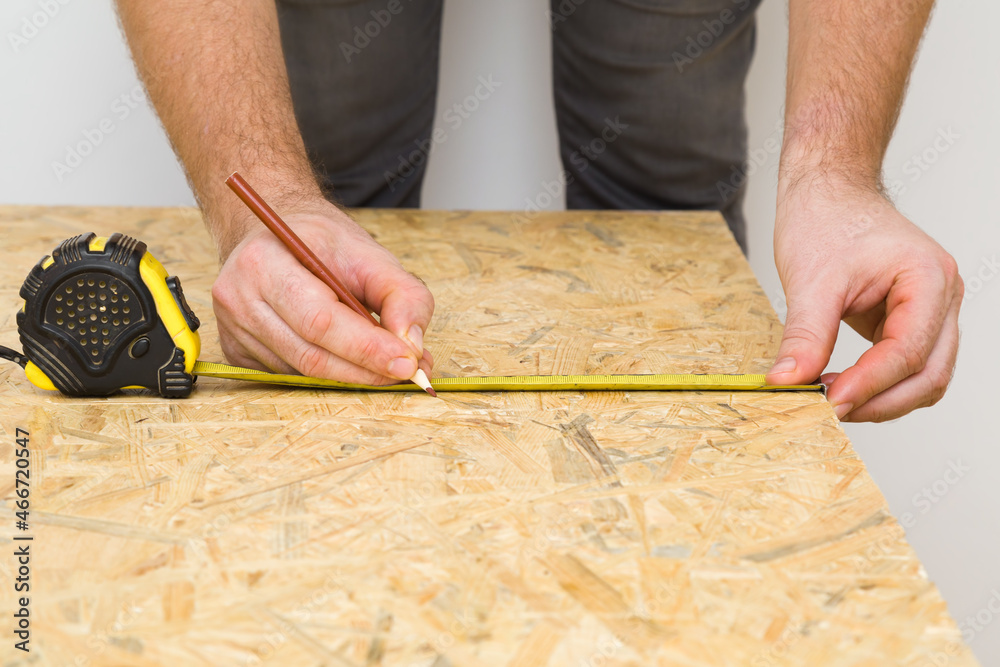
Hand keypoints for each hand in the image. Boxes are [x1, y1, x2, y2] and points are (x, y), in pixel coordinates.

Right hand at [211, 203, 433, 384]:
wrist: (278, 234)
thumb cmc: (322, 244)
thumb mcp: (370, 254)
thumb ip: (403, 295)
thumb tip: (412, 345)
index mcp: (264, 262)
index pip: (320, 320)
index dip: (366, 347)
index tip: (407, 362)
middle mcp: (238, 297)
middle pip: (310, 354)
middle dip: (365, 369)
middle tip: (406, 371)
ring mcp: (231, 328)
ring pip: (302, 371)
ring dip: (351, 374)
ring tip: (387, 362)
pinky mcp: (236, 350)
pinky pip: (289, 376)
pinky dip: (327, 373)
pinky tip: (349, 358)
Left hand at [766, 180, 962, 421]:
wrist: (826, 191)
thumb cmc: (825, 219)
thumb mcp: (810, 280)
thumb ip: (804, 336)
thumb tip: (787, 382)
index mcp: (928, 278)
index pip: (908, 351)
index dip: (869, 384)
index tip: (828, 403)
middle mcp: (942, 296)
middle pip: (929, 374)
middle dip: (879, 401)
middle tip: (828, 412)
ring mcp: (932, 310)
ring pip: (924, 377)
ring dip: (881, 398)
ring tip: (829, 399)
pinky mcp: (911, 320)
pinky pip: (905, 366)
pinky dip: (877, 383)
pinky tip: (837, 384)